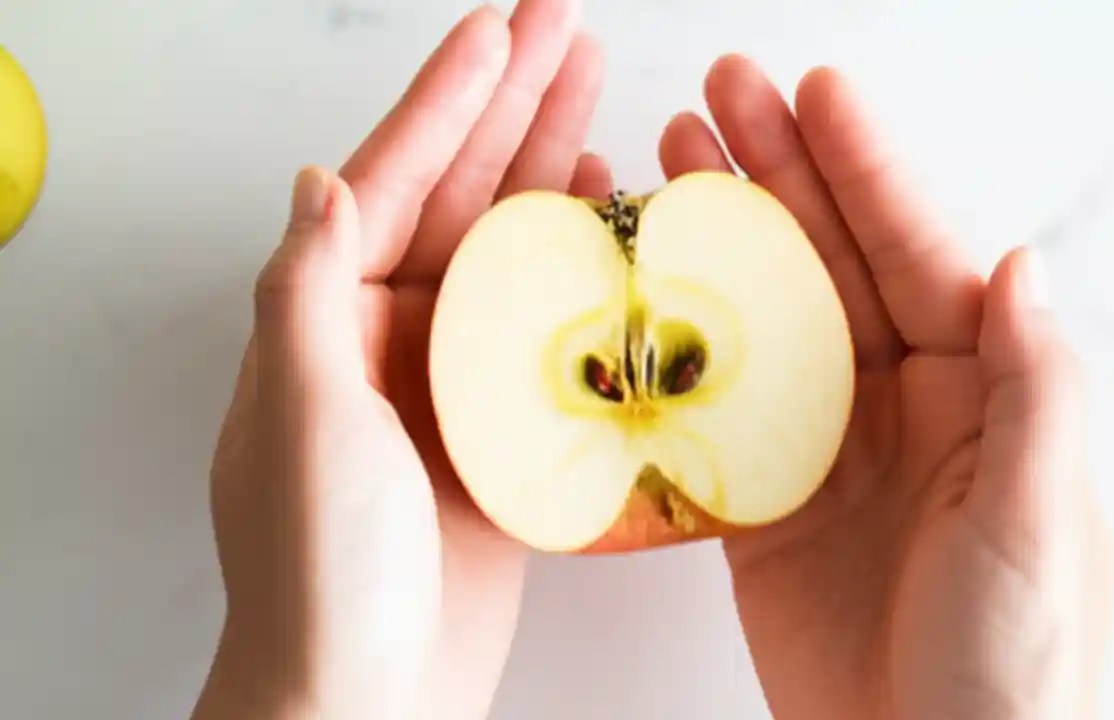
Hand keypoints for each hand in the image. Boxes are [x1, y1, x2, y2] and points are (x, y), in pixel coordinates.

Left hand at [193, 2, 606, 716]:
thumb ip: (306, 293)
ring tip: (598, 100)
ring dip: (552, 173)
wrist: (367, 693)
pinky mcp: (502, 427)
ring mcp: (451, 378)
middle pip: (461, 195)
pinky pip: (547, 326)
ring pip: (510, 252)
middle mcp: (390, 336)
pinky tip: (606, 225)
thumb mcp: (299, 419)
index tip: (498, 30)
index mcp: (333, 319)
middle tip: (566, 32)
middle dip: (514, 107)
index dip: (449, 99)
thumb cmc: (319, 572)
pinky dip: (577, 271)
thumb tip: (321, 177)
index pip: (394, 180)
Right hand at [658, 56, 1113, 718]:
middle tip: (718, 100)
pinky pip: (717, 408)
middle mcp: (903, 407)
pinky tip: (644, 293)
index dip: (866, 170)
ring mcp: (829, 449)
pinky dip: (678, 349)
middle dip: (778, 177)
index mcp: (979, 392)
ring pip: (768, 320)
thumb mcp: (1043, 520)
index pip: (917, 254)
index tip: (815, 93)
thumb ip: (1033, 389)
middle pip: (832, 265)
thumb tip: (1018, 267)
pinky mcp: (765, 504)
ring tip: (671, 164)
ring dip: (723, 241)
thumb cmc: (1012, 667)